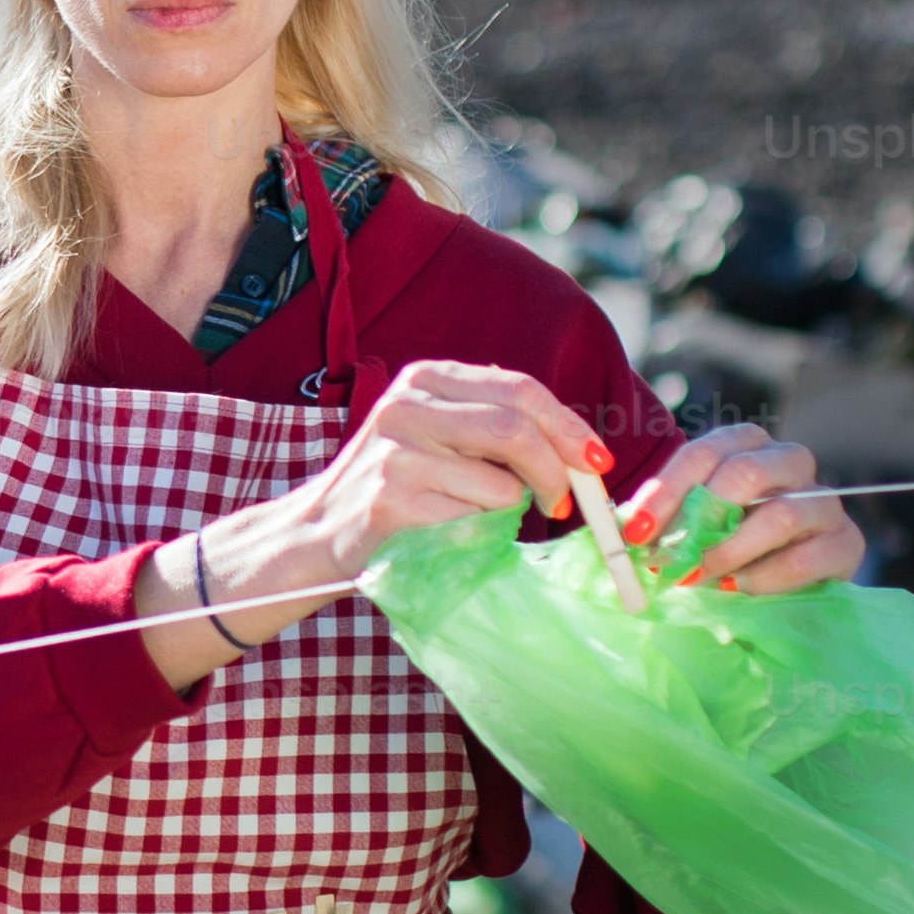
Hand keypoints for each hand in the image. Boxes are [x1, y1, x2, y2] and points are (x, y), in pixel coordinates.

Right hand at [129, 361, 609, 684]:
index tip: (598, 464)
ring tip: (480, 519)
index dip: (568, 427)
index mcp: (426, 378)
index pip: (519, 390)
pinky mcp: (388, 499)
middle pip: (514, 428)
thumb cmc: (398, 490)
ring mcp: (393, 451)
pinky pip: (469, 521)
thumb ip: (497, 431)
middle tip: (565, 505)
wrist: (316, 534)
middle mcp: (407, 404)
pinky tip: (447, 534)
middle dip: (556, 472)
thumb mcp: (441, 438)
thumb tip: (584, 455)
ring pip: (498, 483)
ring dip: (508, 512)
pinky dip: (476, 535)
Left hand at [624, 420, 865, 595]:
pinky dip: (763, 578)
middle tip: (671, 557)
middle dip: (701, 517)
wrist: (792, 582)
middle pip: (746, 472)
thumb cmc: (733, 546)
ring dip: (730, 552)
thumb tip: (627, 530)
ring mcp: (823, 501)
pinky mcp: (847, 543)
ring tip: (700, 578)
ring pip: (780, 514)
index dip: (666, 491)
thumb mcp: (695, 527)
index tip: (638, 531)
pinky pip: (804, 557)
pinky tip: (737, 589)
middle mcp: (790, 462)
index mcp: (747, 445)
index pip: (704, 453)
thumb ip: (666, 523)